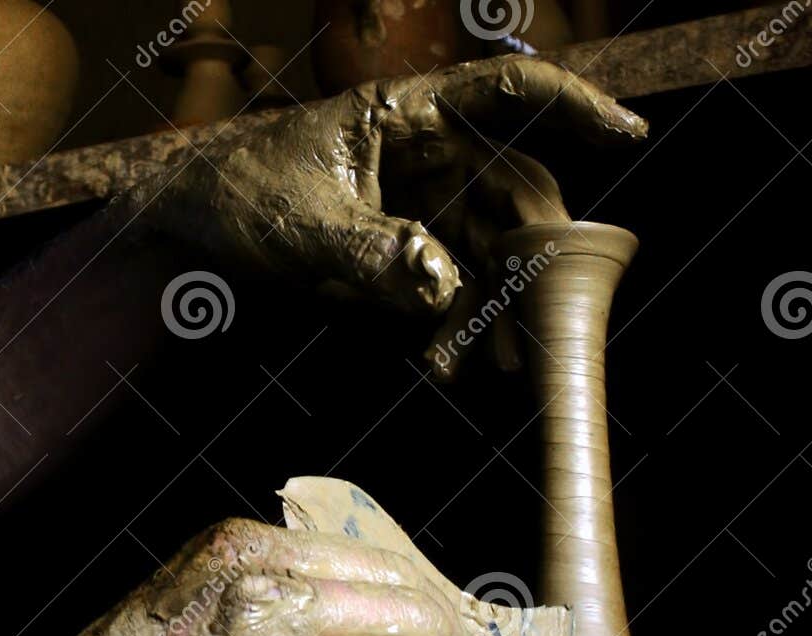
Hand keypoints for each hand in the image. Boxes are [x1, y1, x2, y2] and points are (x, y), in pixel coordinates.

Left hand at [117, 56, 645, 374]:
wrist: (185, 237)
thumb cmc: (237, 199)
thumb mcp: (305, 227)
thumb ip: (377, 256)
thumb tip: (441, 285)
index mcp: (404, 115)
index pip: (505, 92)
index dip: (572, 104)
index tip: (627, 132)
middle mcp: (421, 155)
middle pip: (508, 192)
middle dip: (531, 257)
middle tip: (542, 319)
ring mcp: (412, 206)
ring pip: (482, 252)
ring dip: (494, 310)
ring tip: (500, 365)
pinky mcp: (397, 255)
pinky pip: (445, 289)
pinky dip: (451, 328)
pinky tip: (451, 367)